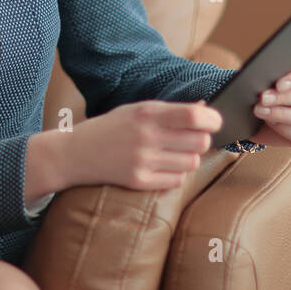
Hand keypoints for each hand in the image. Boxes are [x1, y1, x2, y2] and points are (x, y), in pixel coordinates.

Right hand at [67, 100, 222, 192]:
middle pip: (200, 142)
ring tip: (173, 153)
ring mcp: (142, 161)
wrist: (75, 153)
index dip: (212, 119)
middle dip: (201, 140)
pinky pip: (177, 181)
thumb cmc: (111, 128)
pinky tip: (161, 167)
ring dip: (188, 158)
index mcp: (147, 113)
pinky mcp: (138, 181)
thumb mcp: (137, 109)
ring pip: (191, 163)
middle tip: (191, 139)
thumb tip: (205, 108)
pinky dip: (175, 175)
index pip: (194, 116)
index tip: (215, 121)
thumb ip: (170, 110)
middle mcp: (146, 136)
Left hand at [249, 61, 290, 148]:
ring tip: (260, 110)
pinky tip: (272, 123)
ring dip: (281, 114)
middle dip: (283, 98)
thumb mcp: (273, 80)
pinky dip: (285, 130)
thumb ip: (276, 75)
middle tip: (263, 98)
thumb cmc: (271, 92)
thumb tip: (266, 77)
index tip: (278, 85)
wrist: (264, 118)